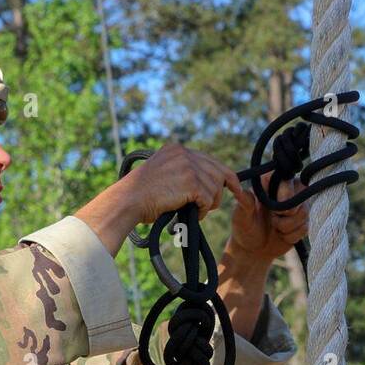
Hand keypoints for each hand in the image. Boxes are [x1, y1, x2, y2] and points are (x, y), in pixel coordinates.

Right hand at [119, 142, 245, 225]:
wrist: (129, 200)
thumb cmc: (142, 196)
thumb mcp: (163, 175)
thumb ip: (182, 173)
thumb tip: (205, 184)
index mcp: (176, 149)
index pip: (209, 160)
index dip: (224, 175)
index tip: (234, 187)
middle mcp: (183, 153)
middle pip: (218, 172)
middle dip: (220, 191)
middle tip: (212, 206)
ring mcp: (187, 166)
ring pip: (215, 187)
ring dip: (209, 204)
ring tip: (196, 211)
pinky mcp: (190, 181)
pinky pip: (208, 198)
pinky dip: (203, 211)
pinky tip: (193, 215)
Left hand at [225, 170, 309, 263]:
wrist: (254, 249)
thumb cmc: (244, 229)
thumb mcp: (240, 216)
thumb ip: (244, 202)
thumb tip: (239, 190)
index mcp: (269, 183)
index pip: (285, 176)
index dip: (286, 191)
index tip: (277, 207)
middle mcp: (285, 190)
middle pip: (302, 190)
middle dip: (289, 211)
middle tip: (273, 219)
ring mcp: (296, 205)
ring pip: (303, 212)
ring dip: (287, 226)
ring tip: (275, 227)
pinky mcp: (302, 221)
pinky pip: (305, 227)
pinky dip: (291, 236)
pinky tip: (281, 235)